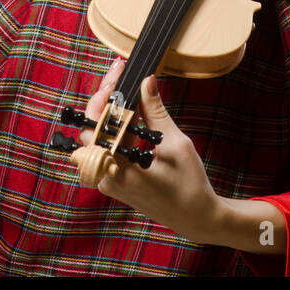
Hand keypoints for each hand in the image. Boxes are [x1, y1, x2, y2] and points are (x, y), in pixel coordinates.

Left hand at [73, 57, 225, 245]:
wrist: (197, 217)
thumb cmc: (189, 184)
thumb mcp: (175, 143)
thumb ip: (156, 111)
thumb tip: (146, 81)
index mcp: (117, 168)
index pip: (96, 122)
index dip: (105, 93)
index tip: (119, 72)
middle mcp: (106, 175)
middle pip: (93, 128)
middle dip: (107, 99)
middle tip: (123, 77)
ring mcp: (109, 179)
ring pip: (100, 137)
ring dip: (113, 114)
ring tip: (129, 91)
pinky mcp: (116, 180)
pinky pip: (109, 148)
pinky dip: (119, 130)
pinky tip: (133, 115)